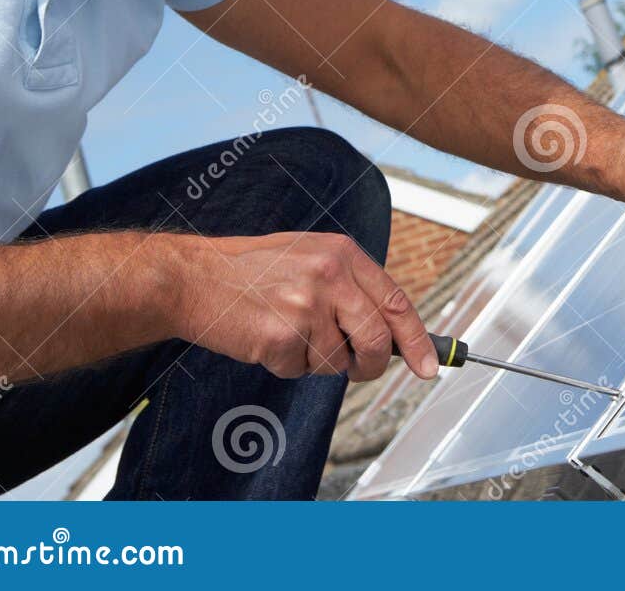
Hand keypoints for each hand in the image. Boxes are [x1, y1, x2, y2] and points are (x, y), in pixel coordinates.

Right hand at [160, 231, 440, 381]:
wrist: (194, 278)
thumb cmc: (254, 271)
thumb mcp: (311, 257)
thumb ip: (352, 287)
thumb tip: (394, 332)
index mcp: (343, 254)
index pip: (396, 302)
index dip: (417, 340)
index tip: (430, 367)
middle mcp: (330, 276)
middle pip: (376, 341)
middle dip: (371, 364)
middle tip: (357, 367)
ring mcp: (306, 306)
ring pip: (337, 362)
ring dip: (316, 360)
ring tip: (289, 332)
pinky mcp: (281, 336)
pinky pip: (301, 370)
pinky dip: (287, 365)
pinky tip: (267, 338)